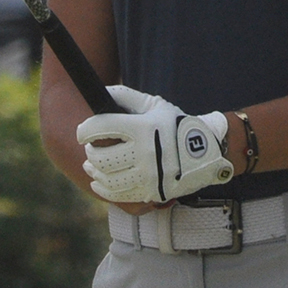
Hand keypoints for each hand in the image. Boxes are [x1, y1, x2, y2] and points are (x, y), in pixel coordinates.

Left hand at [76, 85, 232, 203]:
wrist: (205, 153)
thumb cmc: (174, 125)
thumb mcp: (154, 104)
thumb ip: (127, 96)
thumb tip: (102, 91)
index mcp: (143, 128)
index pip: (102, 127)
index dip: (85, 129)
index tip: (82, 132)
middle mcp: (144, 152)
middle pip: (100, 157)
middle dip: (89, 152)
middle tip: (89, 148)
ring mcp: (148, 175)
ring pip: (107, 178)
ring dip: (93, 171)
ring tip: (91, 165)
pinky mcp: (150, 192)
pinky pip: (118, 195)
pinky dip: (103, 188)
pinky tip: (99, 181)